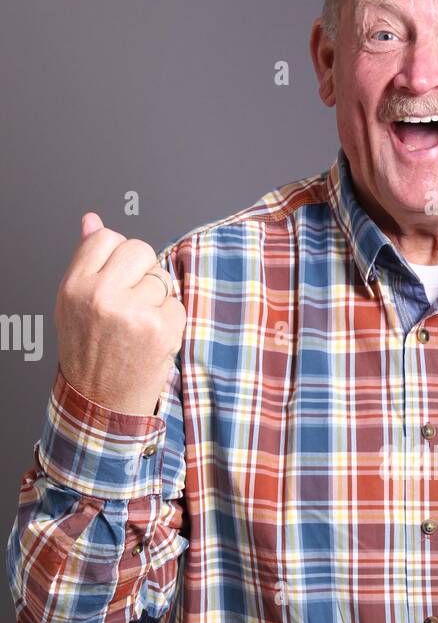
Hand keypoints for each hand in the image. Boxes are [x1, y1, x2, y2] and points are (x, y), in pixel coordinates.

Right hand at [54, 213, 185, 415]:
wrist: (101, 402)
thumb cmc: (90, 352)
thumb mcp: (75, 303)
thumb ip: (87, 259)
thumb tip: (92, 219)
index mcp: (75, 285)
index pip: (107, 237)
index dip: (118, 256)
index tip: (117, 279)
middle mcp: (101, 295)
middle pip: (140, 249)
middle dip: (143, 272)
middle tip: (131, 303)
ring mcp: (132, 312)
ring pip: (162, 278)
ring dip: (157, 299)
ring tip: (138, 326)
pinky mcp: (159, 329)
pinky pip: (177, 304)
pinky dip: (171, 321)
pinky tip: (152, 339)